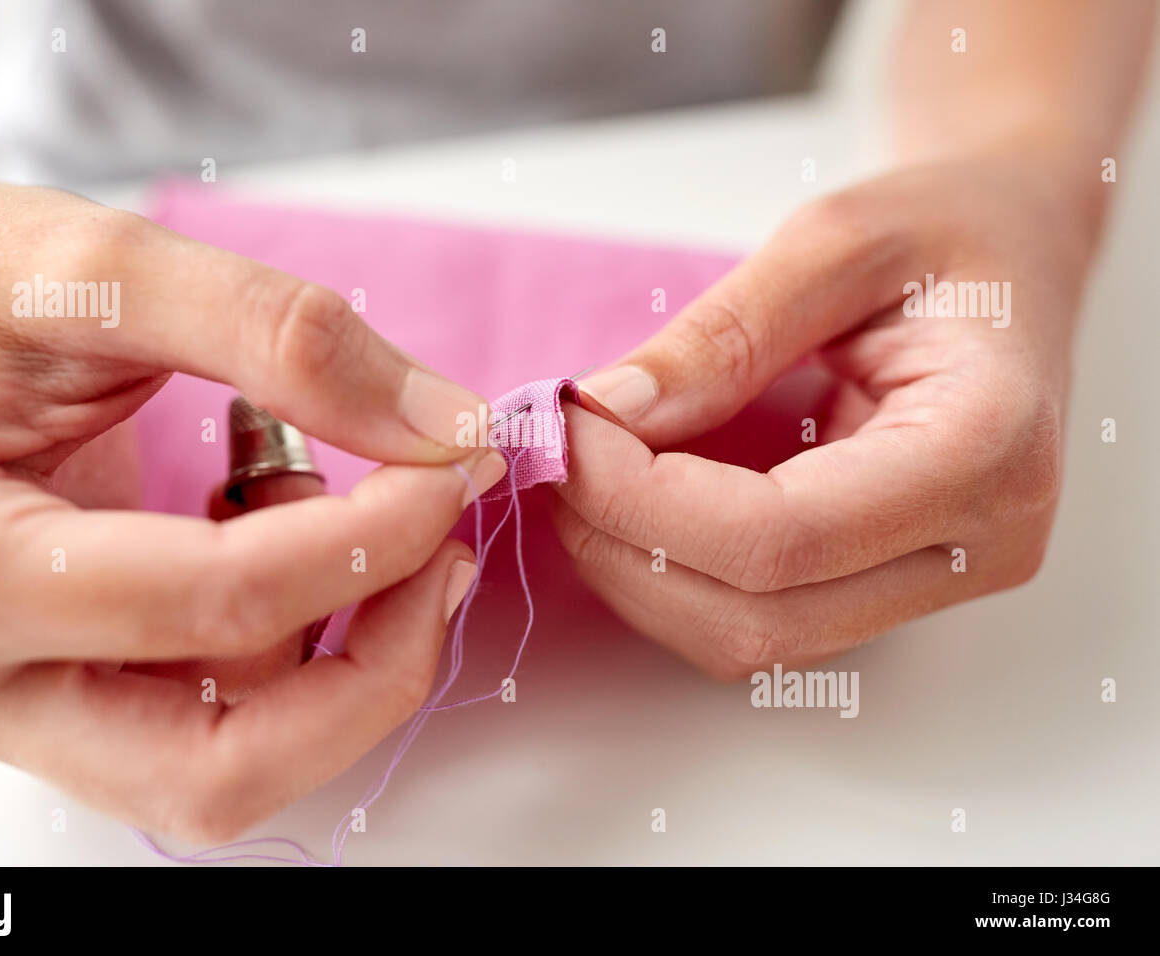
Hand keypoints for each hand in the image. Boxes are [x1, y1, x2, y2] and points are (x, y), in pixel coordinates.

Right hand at [0, 174, 504, 840]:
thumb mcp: (97, 266)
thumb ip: (276, 333)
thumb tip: (441, 425)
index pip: (214, 602)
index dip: (370, 537)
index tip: (452, 461)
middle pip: (222, 765)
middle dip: (372, 669)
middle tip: (441, 553)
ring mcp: (11, 704)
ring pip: (225, 770)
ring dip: (336, 667)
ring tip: (339, 511)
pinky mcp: (56, 698)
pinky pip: (210, 725)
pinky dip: (291, 651)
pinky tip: (281, 532)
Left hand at [551, 148, 1095, 678]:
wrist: (1015, 256)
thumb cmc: (947, 232)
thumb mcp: (835, 240)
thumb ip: (721, 335)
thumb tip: (604, 414)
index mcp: (986, 450)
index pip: (780, 537)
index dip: (643, 499)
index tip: (564, 428)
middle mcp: (976, 546)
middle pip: (758, 616)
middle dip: (625, 546)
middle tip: (557, 456)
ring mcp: (938, 580)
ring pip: (751, 639)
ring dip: (639, 573)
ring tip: (585, 476)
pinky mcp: (892, 586)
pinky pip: (761, 620)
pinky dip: (675, 575)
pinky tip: (635, 504)